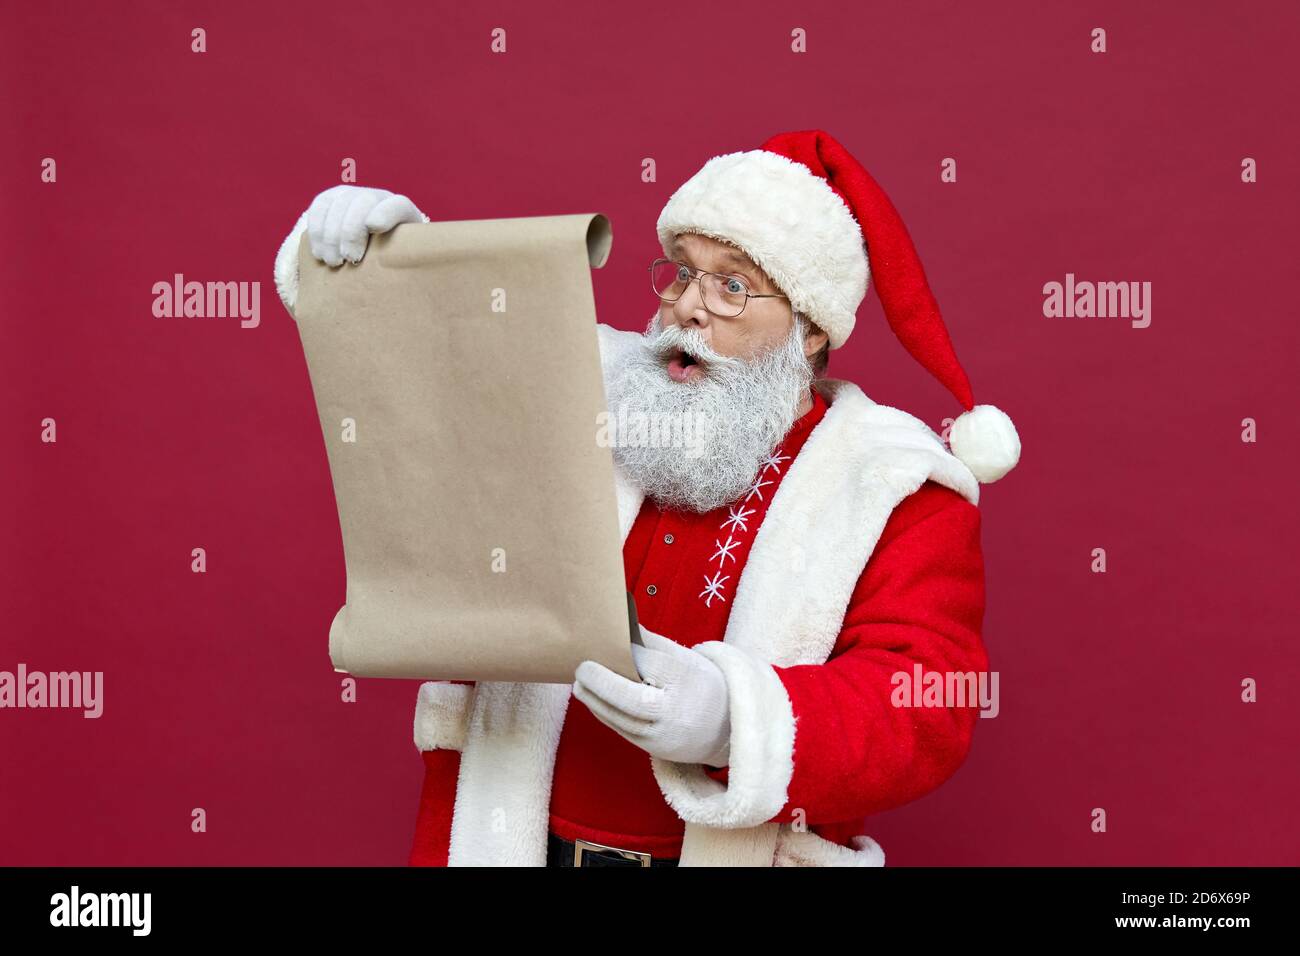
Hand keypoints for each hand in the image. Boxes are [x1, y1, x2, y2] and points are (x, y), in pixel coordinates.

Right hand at [304, 184, 425, 266]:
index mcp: (403, 212)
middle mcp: (377, 198)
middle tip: (350, 259)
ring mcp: (352, 195)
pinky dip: (316, 232)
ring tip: (333, 262)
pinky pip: (318, 209)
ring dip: (331, 235)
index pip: (397, 206)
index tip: (374, 227)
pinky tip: (319, 253)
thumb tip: (412, 293)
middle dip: (352, 232)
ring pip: (338, 205)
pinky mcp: (330, 199)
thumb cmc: (389, 264)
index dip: (385, 213)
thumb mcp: (402, 266)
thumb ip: (407, 269)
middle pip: (363, 203)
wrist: (371, 249)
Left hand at [574, 626, 730, 765]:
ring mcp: (662, 735)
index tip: (601, 644)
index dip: (621, 654)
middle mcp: (673, 711)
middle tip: (580, 668)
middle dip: (598, 683)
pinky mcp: (653, 750)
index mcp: (684, 680)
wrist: (727, 728)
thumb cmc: (701, 684)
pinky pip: (621, 730)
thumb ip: (653, 643)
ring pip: (619, 718)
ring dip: (594, 700)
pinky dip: (604, 713)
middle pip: (627, 698)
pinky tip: (594, 700)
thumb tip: (621, 624)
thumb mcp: (686, 658)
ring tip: (580, 683)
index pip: (646, 664)